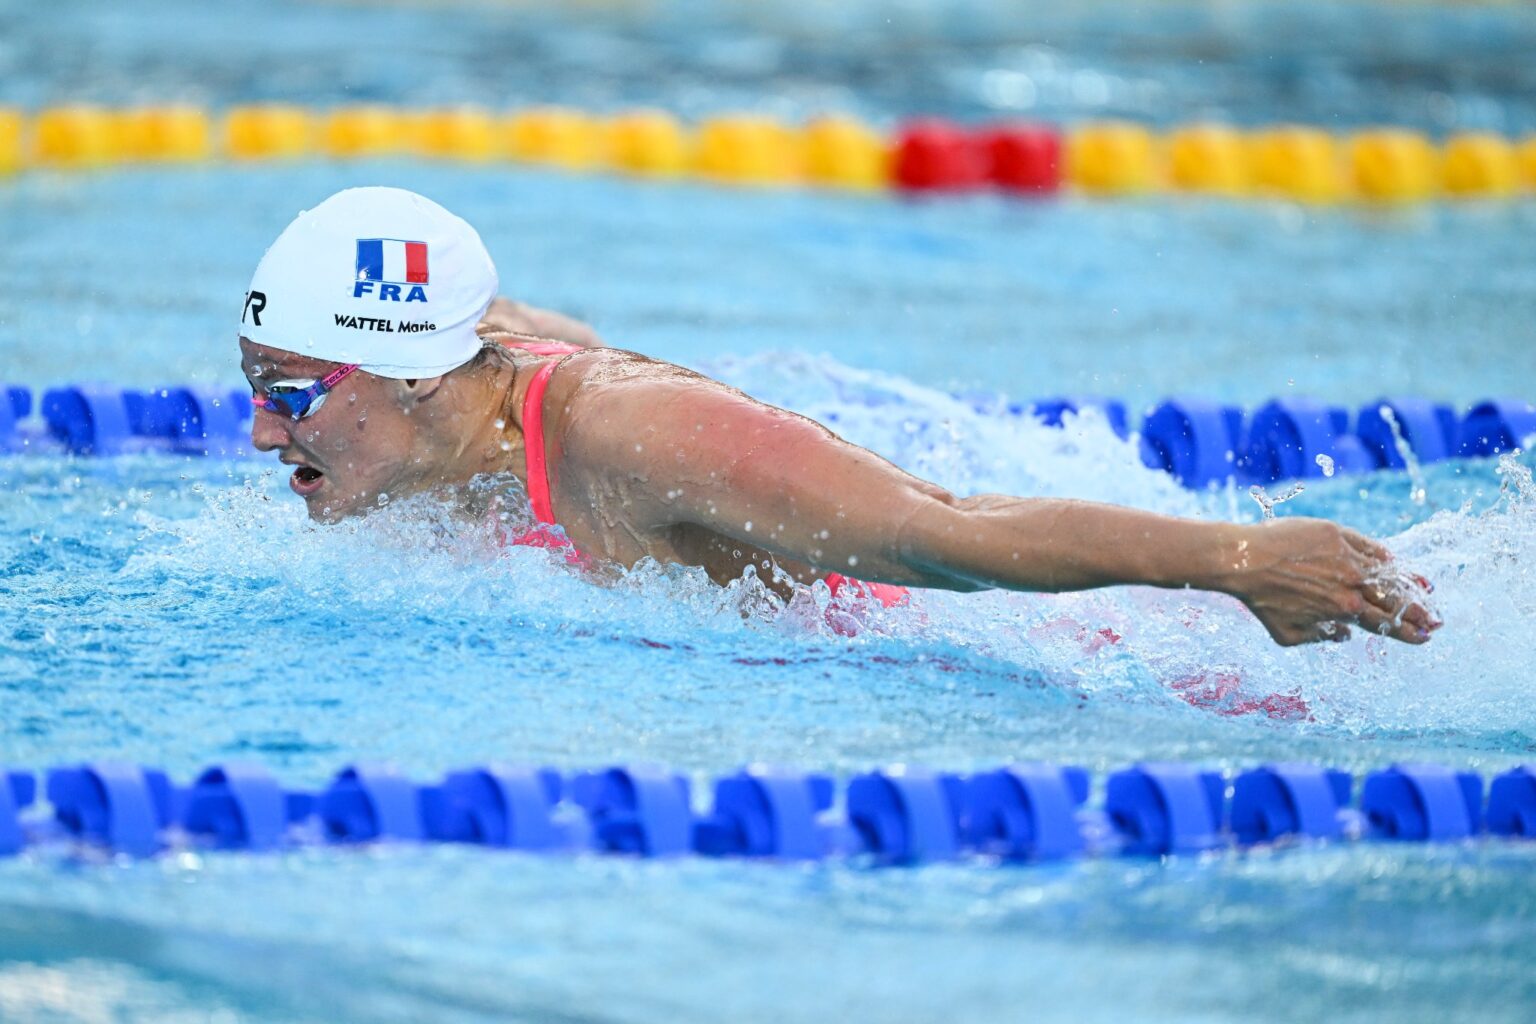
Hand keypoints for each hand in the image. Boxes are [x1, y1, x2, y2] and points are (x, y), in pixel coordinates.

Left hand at [1224, 518, 1440, 646]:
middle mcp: (1350, 584)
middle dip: (1419, 613)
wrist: (1244, 559)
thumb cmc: (1261, 600)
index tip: (1423, 637)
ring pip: (1388, 573)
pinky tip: (1397, 564)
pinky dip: (1386, 557)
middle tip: (1435, 621)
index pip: (1384, 624)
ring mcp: (1346, 557)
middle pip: (1395, 601)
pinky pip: (1370, 547)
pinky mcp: (1337, 535)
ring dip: (1410, 584)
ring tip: (1427, 591)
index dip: (1407, 632)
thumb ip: (1321, 638)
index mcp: (1342, 610)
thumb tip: (1346, 635)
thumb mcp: (1288, 634)